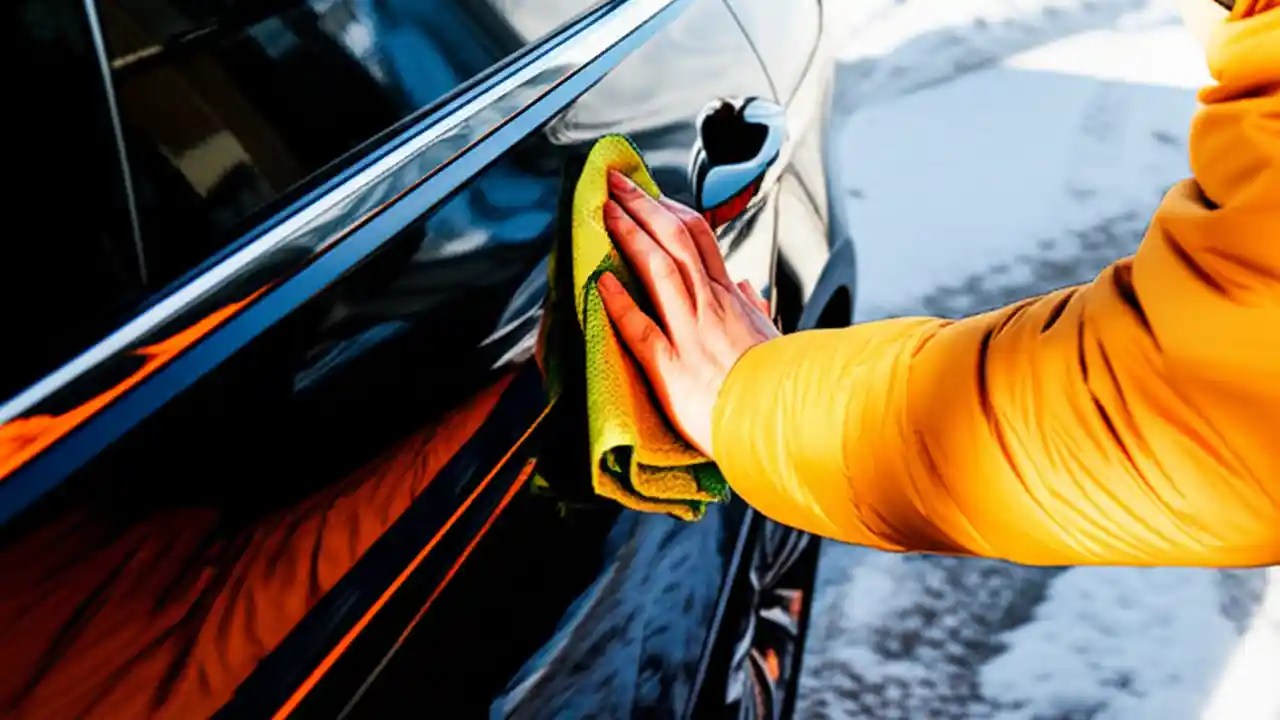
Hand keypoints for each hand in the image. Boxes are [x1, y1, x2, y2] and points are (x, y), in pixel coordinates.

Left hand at [597, 170, 779, 456]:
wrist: (784, 424)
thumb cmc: (777, 388)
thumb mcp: (771, 338)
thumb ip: (754, 309)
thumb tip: (747, 287)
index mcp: (729, 300)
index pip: (699, 238)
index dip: (668, 209)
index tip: (648, 194)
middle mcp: (710, 307)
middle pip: (675, 239)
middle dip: (642, 205)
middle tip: (614, 182)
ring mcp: (691, 334)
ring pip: (659, 268)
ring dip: (630, 234)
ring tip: (605, 210)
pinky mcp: (672, 368)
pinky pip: (640, 328)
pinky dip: (619, 302)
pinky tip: (599, 282)